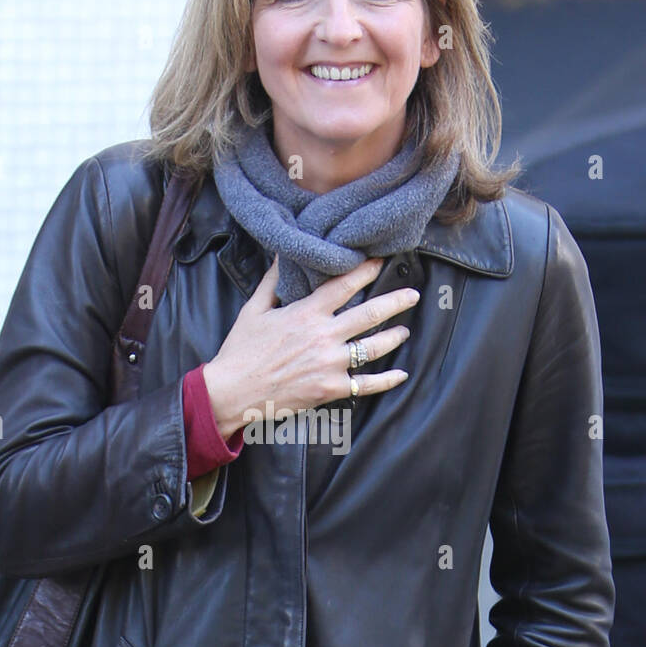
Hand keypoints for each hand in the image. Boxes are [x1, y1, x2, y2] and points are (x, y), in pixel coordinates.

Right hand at [201, 255, 419, 440]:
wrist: (233, 391)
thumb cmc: (241, 350)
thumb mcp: (254, 309)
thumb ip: (273, 281)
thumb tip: (283, 254)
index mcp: (307, 313)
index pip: (345, 286)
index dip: (366, 271)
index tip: (382, 261)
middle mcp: (324, 336)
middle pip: (369, 314)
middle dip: (395, 302)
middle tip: (413, 294)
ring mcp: (330, 364)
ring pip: (373, 347)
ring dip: (393, 337)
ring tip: (404, 330)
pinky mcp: (330, 389)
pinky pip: (366, 384)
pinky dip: (386, 380)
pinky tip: (401, 375)